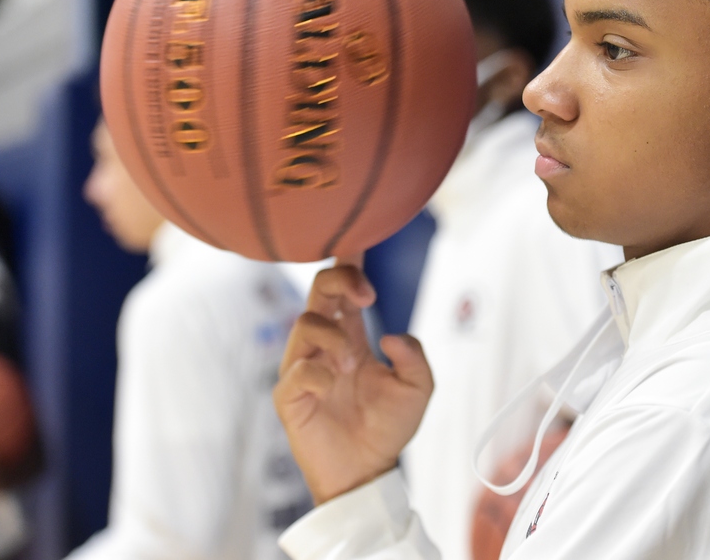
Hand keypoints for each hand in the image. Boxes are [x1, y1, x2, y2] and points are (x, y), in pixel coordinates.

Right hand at [274, 264, 433, 503]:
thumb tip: (389, 334)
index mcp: (351, 337)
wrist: (368, 470)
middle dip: (341, 280)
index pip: (343, 289)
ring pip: (306, 324)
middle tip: (367, 295)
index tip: (354, 238)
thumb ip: (414, 355)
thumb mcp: (418, 387)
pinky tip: (332, 386)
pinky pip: (296, 369)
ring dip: (334, 337)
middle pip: (319, 291)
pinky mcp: (290, 396)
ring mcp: (304, 368)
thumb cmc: (388, 428)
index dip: (347, 262)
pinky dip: (317, 371)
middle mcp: (325, 346)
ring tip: (351, 362)